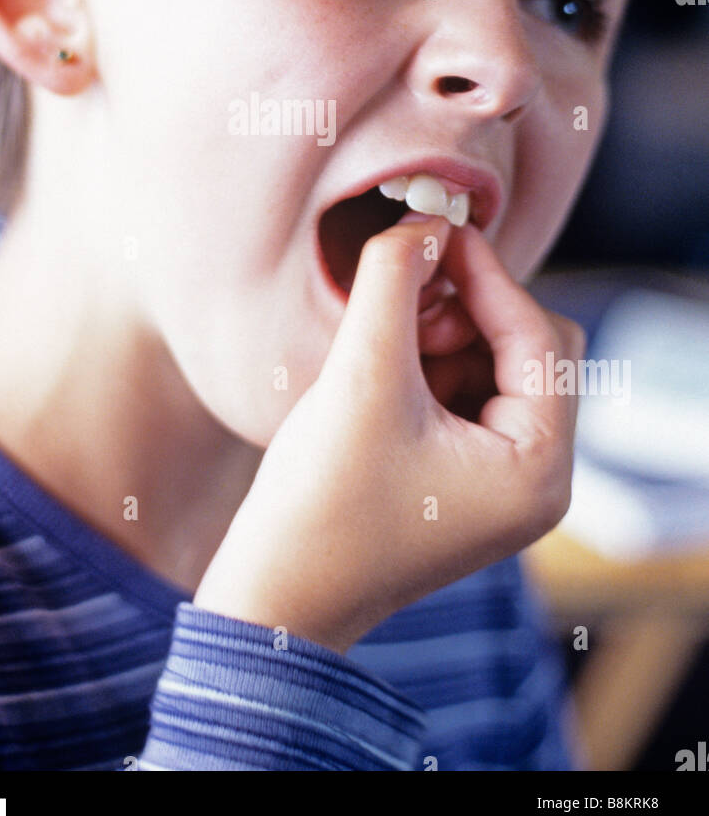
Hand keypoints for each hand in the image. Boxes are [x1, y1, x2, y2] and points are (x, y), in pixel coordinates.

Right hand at [193, 218, 583, 653]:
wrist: (276, 595)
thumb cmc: (321, 505)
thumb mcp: (361, 376)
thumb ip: (394, 282)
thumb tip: (423, 220)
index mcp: (538, 468)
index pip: (537, 334)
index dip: (486, 273)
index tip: (434, 229)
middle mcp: (538, 479)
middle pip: (530, 347)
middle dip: (467, 310)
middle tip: (403, 300)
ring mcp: (504, 482)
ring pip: (495, 363)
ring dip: (444, 334)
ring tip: (383, 343)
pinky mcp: (467, 479)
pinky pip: (468, 392)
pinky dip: (430, 365)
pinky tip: (381, 371)